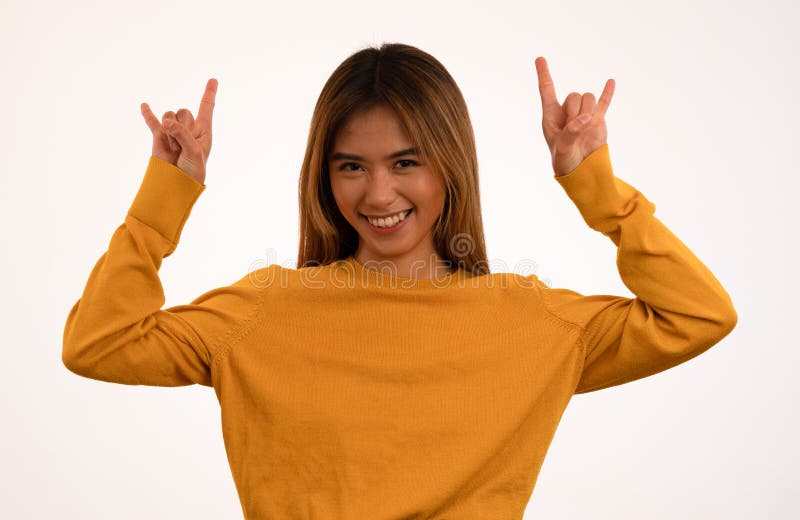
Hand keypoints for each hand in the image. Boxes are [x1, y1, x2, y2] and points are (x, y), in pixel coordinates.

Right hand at [140, 78, 217, 184]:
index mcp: (203, 131)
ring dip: (170, 132)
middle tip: (182, 147)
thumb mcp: (194, 152)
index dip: (210, 93)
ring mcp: (172, 131)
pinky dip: (148, 114)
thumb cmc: (193, 171)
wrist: (177, 184)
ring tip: (173, 149)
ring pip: (169, 116)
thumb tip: (166, 122)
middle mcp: (188, 128)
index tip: (213, 79)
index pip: (206, 107)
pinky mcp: (159, 137)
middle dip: (181, 127)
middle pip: (183, 111)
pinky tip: (144, 105)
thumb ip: (182, 134)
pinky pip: (152, 122)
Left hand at [535, 57, 614, 176]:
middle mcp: (566, 111)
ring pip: (588, 97)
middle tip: (574, 129)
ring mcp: (583, 114)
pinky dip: (607, 93)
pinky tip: (610, 81)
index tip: (540, 58)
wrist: (581, 170)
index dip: (543, 74)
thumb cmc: (564, 160)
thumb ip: (572, 131)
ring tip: (585, 128)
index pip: (547, 90)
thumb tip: (587, 117)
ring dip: (588, 111)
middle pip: (574, 95)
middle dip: (576, 111)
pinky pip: (604, 102)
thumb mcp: (563, 147)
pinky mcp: (598, 119)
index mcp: (551, 115)